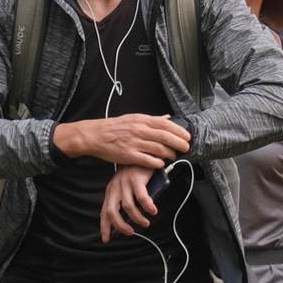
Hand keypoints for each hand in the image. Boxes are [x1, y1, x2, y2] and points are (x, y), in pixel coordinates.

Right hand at [57, 114, 188, 167]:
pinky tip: (161, 163)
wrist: (95, 135)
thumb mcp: (133, 118)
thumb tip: (167, 118)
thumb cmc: (114, 127)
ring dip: (169, 154)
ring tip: (174, 156)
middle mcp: (139, 130)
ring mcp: (133, 143)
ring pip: (158, 149)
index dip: (179, 131)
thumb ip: (151, 120)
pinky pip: (147, 160)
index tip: (187, 136)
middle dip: (179, 143)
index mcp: (141, 120)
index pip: (165, 124)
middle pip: (165, 136)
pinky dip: (157, 163)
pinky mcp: (128, 155)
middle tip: (186, 148)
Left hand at [100, 164, 157, 241]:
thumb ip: (125, 201)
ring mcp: (125, 184)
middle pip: (112, 212)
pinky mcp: (136, 180)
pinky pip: (142, 198)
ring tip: (145, 223)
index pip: (104, 212)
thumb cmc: (136, 172)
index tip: (107, 239)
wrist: (142, 153)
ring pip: (128, 207)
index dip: (105, 227)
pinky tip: (153, 211)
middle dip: (120, 226)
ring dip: (137, 219)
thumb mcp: (126, 187)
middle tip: (130, 232)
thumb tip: (129, 220)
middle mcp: (115, 188)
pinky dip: (147, 207)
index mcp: (111, 191)